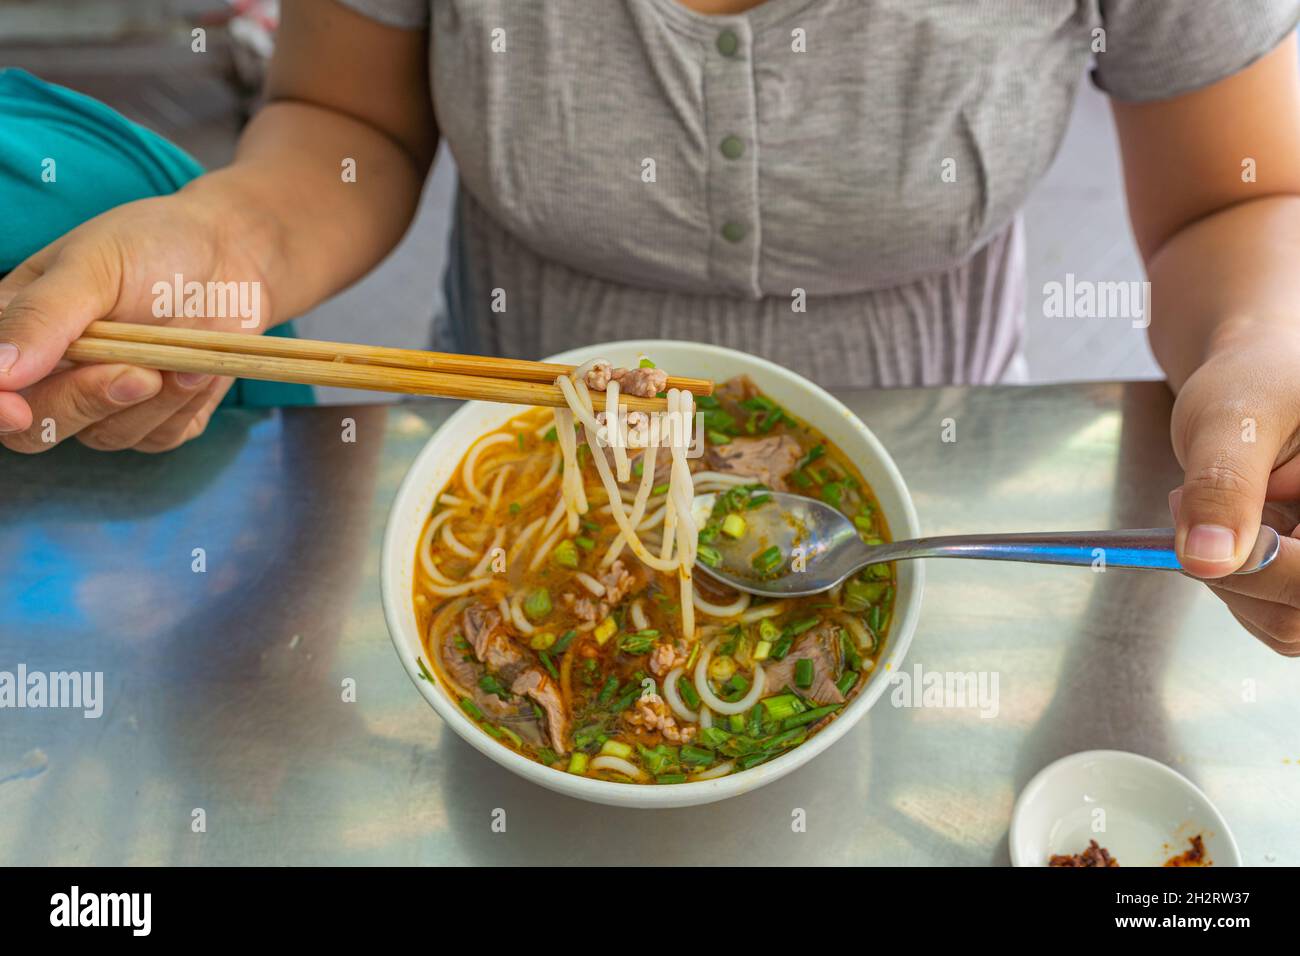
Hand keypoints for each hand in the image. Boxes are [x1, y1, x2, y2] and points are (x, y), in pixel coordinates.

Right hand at [0, 193, 272, 452]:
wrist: (228, 254)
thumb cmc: (151, 244)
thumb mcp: (93, 264)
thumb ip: (44, 316)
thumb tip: (1, 373)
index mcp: (19, 330)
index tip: (17, 410)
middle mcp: (54, 374)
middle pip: (41, 428)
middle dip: (90, 402)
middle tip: (139, 371)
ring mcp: (105, 401)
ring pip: (110, 435)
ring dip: (155, 400)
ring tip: (187, 354)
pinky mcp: (156, 418)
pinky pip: (160, 437)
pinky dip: (186, 404)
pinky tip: (201, 367)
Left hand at [1169, 327, 1299, 655]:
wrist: (1257, 381)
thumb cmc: (1254, 382)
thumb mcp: (1233, 418)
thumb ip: (1223, 486)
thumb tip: (1206, 559)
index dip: (1258, 561)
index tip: (1189, 503)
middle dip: (1238, 568)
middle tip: (1192, 501)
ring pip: (1288, 625)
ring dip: (1234, 578)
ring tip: (1221, 507)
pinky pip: (1278, 619)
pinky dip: (1239, 586)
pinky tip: (1236, 531)